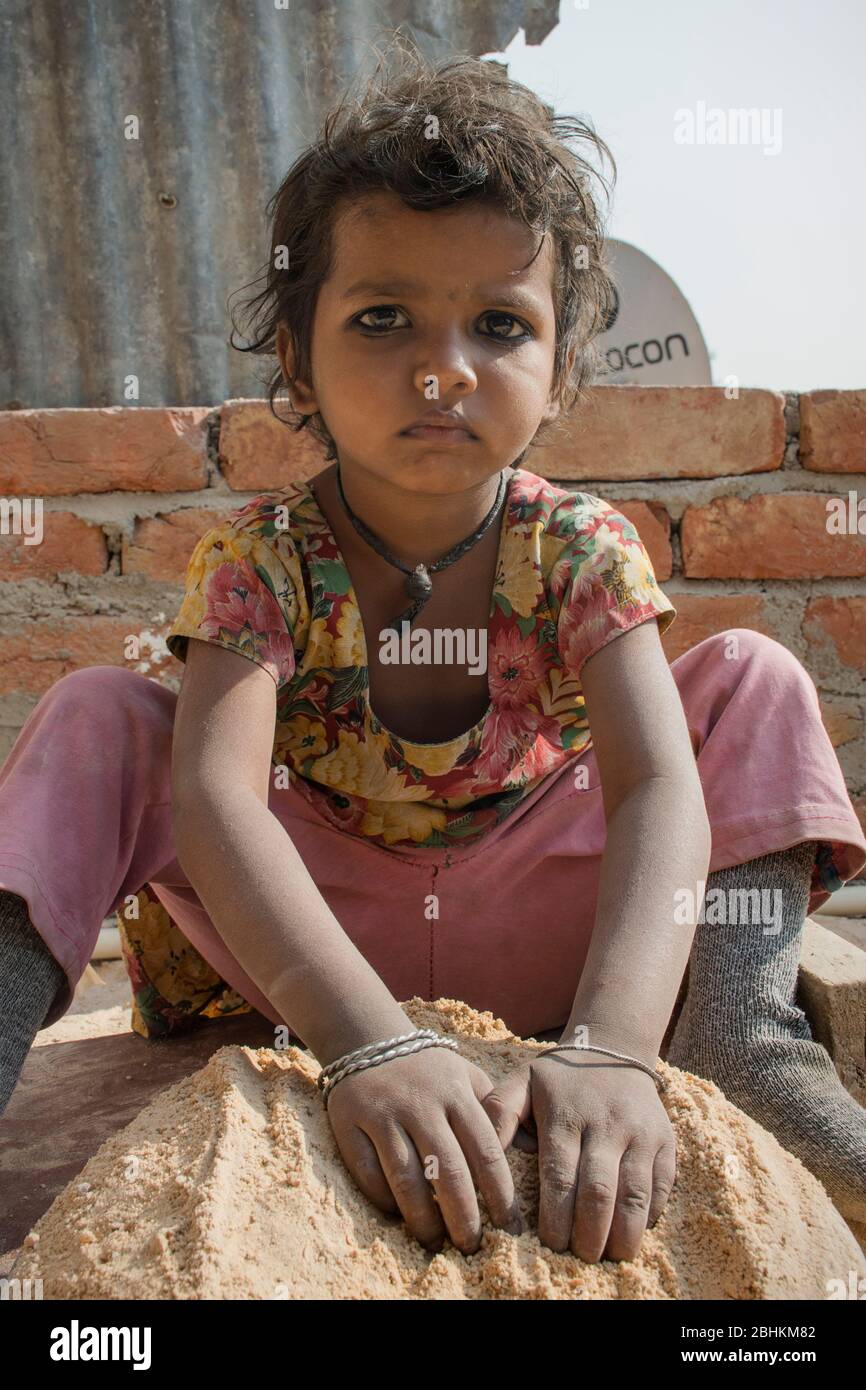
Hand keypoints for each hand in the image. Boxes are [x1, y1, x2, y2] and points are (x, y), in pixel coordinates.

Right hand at [325, 1044, 522, 1255]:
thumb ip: (497, 1111)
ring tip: (436, 1242)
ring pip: (406, 1178)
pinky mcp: (349, 1123)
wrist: (369, 1040)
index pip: (486, 1152)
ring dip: (423, 1218)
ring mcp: (383, 1114)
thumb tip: (531, 1149)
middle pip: (448, 1171)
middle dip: (464, 1217)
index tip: (510, 1229)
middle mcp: (421, 1104)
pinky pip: (368, 1173)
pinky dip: (384, 1200)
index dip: (501, 1195)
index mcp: (456, 1094)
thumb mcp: (468, 1077)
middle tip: (473, 1248)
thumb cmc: (430, 1070)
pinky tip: (398, 1216)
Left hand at [484, 1050, 676, 1262]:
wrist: (612, 1048)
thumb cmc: (559, 1077)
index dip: (556, 1218)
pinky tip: (635, 1230)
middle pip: (598, 1192)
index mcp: (566, 1116)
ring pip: (635, 1193)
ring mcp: (640, 1132)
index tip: (549, 1245)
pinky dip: (650, 1213)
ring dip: (623, 1233)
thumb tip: (485, 1151)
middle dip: (589, 1235)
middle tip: (579, 1260)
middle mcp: (606, 1124)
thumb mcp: (522, 1082)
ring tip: (611, 1257)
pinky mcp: (665, 1140)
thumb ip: (499, 1113)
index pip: (560, 1177)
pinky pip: (663, 1184)